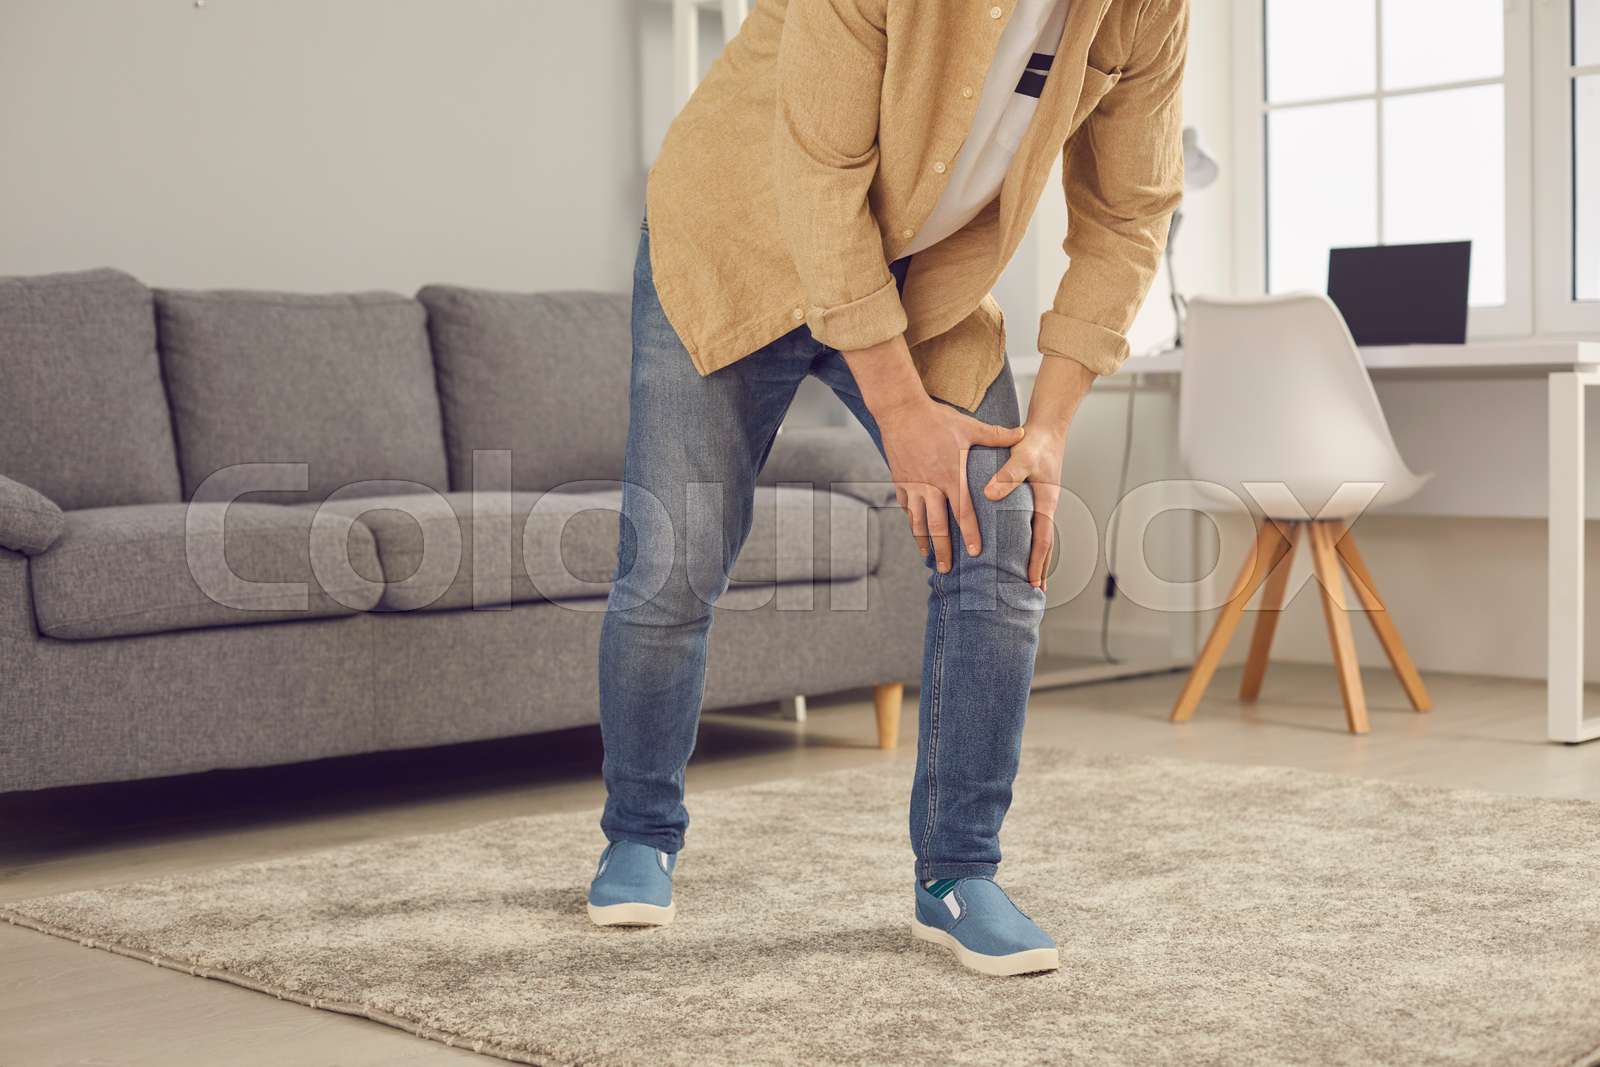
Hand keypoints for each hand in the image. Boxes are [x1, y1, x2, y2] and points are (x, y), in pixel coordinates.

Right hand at [839, 334, 1024, 572]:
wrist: (901, 411)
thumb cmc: (937, 419)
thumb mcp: (969, 426)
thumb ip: (996, 435)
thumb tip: (1022, 433)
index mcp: (950, 476)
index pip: (963, 512)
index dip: (969, 533)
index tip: (975, 552)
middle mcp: (930, 486)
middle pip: (937, 525)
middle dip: (942, 549)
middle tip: (946, 568)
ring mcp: (913, 485)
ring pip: (917, 521)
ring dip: (923, 541)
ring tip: (927, 556)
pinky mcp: (900, 480)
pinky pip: (906, 506)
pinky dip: (911, 520)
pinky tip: (915, 529)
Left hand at [982, 420, 1066, 589]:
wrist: (1046, 427)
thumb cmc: (1036, 442)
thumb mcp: (1022, 457)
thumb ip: (1007, 475)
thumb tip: (990, 495)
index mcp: (1046, 503)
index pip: (1043, 540)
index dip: (1036, 563)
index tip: (1032, 584)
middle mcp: (1044, 507)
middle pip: (1043, 545)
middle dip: (1038, 568)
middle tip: (1033, 593)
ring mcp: (1039, 503)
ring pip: (1036, 536)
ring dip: (1032, 557)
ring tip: (1024, 577)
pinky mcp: (1030, 497)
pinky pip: (1028, 524)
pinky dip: (1023, 539)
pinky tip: (1012, 545)